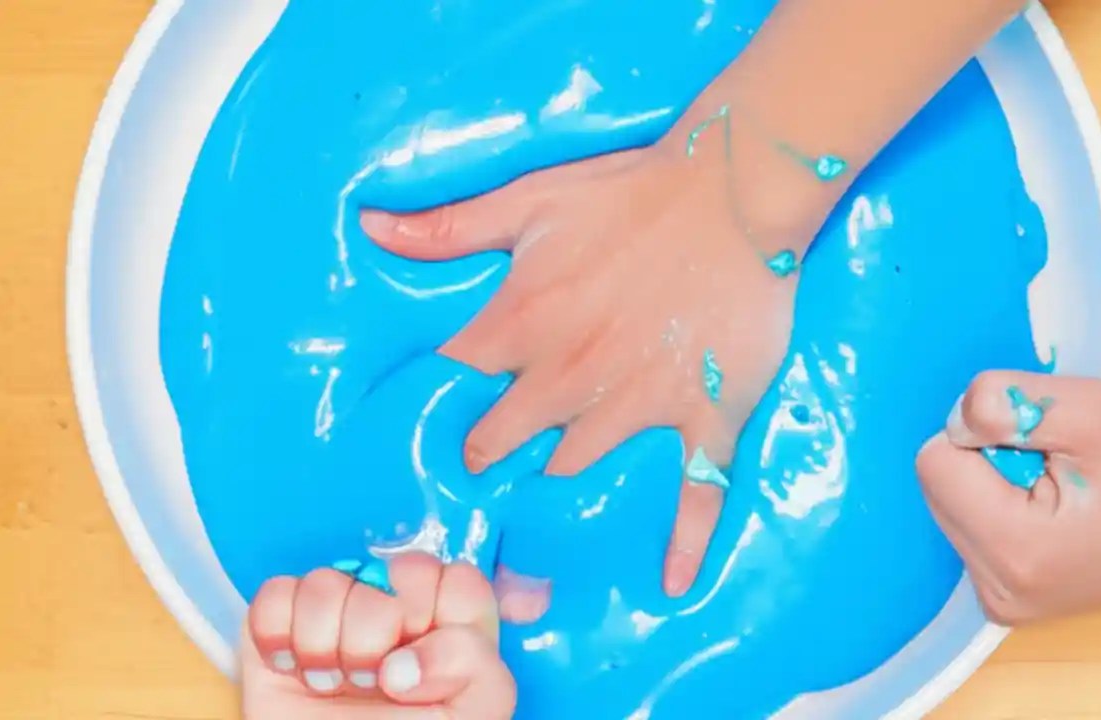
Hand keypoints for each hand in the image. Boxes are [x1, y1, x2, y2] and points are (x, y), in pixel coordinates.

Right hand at [242, 554, 527, 719]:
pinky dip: (275, 634)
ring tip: (330, 683)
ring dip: (323, 642)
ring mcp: (339, 616)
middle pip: (394, 571)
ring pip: (327, 581)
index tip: (416, 662)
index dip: (439, 613)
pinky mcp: (282, 627)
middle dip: (379, 630)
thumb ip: (472, 667)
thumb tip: (403, 661)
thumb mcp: (469, 713)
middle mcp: (397, 613)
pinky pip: (275, 594)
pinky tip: (290, 669)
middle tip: (372, 678)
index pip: (459, 580)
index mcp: (451, 628)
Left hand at [361, 132, 807, 595]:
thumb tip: (369, 227)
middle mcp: (566, 380)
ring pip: (575, 476)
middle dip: (482, 460)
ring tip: (539, 511)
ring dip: (554, 494)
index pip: (449, 390)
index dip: (428, 411)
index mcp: (519, 325)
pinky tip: (673, 582)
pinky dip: (685, 541)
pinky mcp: (703, 418)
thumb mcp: (529, 199)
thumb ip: (449, 227)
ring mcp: (635, 408)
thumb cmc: (628, 192)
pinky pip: (696, 495)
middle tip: (478, 472)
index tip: (417, 431)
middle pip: (500, 446)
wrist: (731, 193)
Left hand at [915, 371, 1100, 624]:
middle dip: (988, 460)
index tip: (1041, 444)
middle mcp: (998, 589)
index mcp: (1015, 550)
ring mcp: (1001, 600)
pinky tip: (1056, 510)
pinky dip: (1003, 506)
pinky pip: (969, 527)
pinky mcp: (1005, 597)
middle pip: (938, 486)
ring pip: (950, 503)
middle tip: (1056, 466)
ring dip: (996, 482)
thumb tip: (953, 420)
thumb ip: (1005, 404)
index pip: (934, 462)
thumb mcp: (1089, 408)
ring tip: (1062, 489)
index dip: (984, 433)